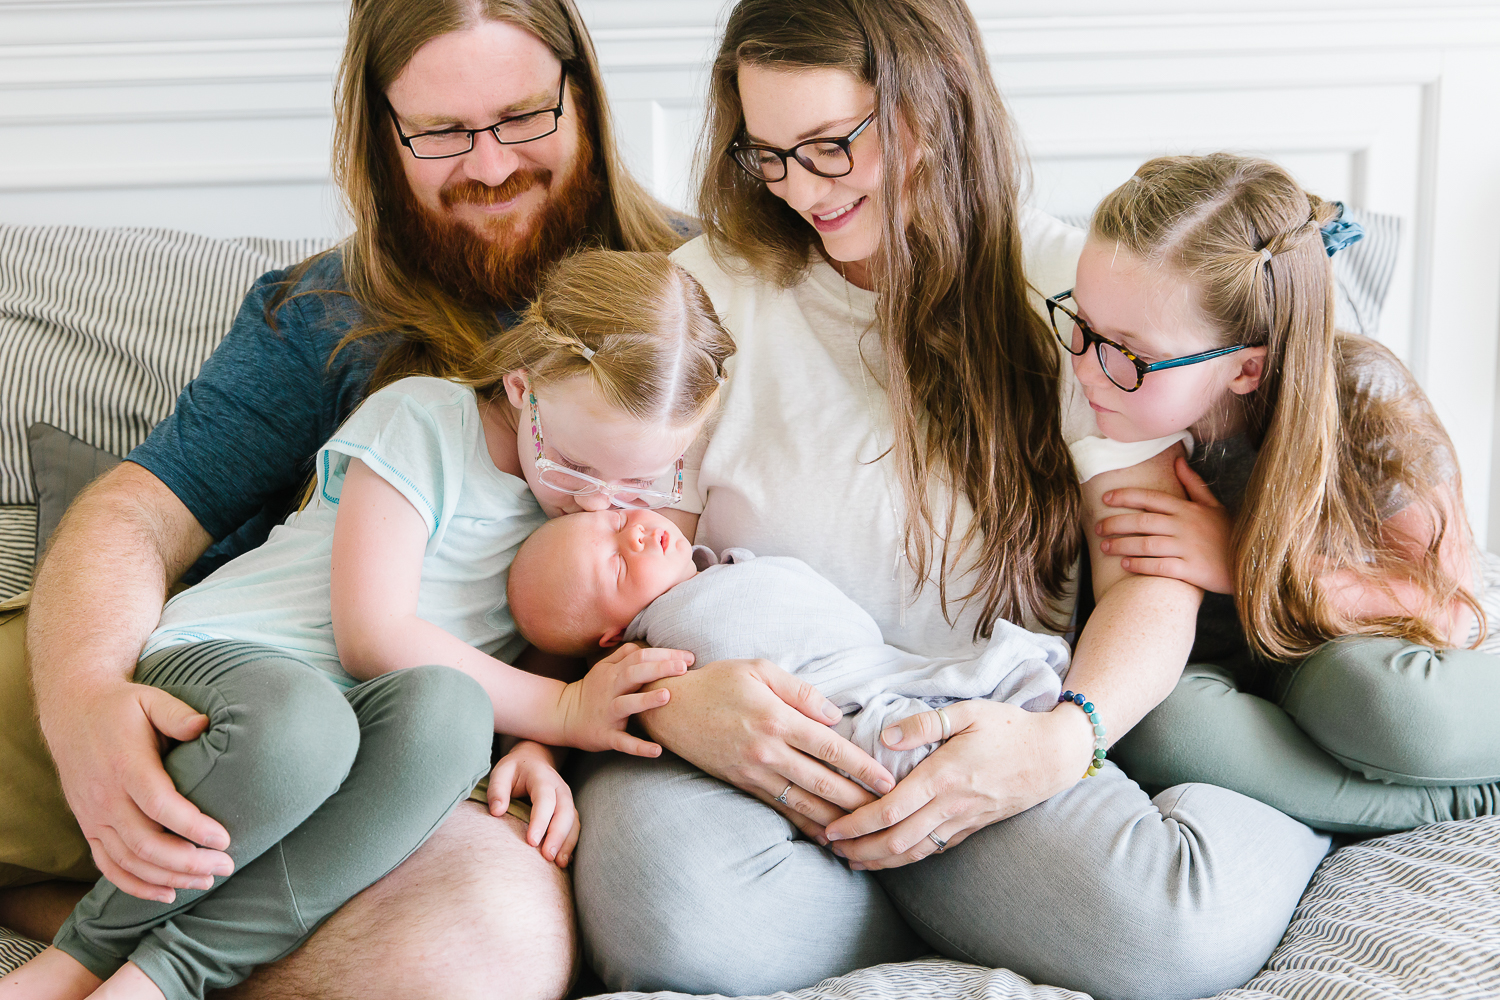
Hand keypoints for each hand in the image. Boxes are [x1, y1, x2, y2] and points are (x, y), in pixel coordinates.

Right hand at [46, 682, 233, 902]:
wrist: (72, 713)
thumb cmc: (121, 707)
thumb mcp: (150, 700)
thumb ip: (178, 714)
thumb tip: (204, 725)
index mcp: (125, 766)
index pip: (160, 805)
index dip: (192, 827)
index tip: (225, 839)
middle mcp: (106, 796)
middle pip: (146, 843)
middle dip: (189, 861)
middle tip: (226, 866)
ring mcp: (94, 816)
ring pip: (129, 861)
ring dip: (168, 877)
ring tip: (206, 882)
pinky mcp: (88, 826)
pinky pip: (108, 866)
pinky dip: (135, 885)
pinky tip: (166, 893)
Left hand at [486, 741, 577, 867]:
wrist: (535, 759)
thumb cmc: (515, 769)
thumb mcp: (501, 772)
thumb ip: (497, 790)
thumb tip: (497, 812)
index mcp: (542, 777)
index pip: (545, 799)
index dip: (540, 820)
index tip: (531, 841)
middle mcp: (560, 788)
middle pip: (565, 812)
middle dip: (558, 835)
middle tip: (547, 857)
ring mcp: (567, 800)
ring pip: (573, 822)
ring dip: (568, 843)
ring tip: (558, 863)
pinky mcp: (568, 811)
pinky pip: (574, 828)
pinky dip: (571, 844)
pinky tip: (563, 860)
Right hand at [557, 643, 691, 755]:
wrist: (562, 716)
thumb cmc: (591, 691)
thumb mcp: (603, 669)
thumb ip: (623, 655)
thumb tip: (646, 645)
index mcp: (613, 672)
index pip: (640, 657)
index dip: (664, 655)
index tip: (688, 658)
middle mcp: (610, 690)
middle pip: (634, 673)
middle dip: (659, 669)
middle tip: (684, 667)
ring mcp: (608, 713)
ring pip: (626, 704)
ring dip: (646, 700)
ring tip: (668, 696)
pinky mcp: (605, 735)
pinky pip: (622, 742)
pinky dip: (639, 747)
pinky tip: (657, 750)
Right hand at [638, 659, 895, 842]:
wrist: (670, 709)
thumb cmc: (718, 682)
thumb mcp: (759, 670)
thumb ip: (801, 692)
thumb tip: (834, 717)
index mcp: (777, 718)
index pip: (830, 748)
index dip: (862, 767)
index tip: (887, 781)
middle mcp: (767, 750)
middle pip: (822, 782)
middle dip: (858, 801)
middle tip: (887, 814)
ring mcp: (753, 772)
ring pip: (803, 803)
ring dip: (835, 820)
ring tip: (863, 833)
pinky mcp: (742, 784)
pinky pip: (780, 809)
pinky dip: (804, 825)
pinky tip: (825, 836)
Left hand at [823, 699, 1092, 869]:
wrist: (1055, 755)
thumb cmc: (1010, 727)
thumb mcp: (969, 711)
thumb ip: (924, 722)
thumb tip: (885, 734)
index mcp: (944, 776)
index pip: (891, 810)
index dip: (858, 823)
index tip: (832, 828)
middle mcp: (951, 805)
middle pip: (897, 840)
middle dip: (861, 848)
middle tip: (830, 849)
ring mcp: (963, 820)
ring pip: (915, 851)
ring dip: (881, 860)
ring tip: (852, 861)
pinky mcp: (973, 827)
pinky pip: (935, 849)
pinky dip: (908, 858)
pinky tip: (891, 858)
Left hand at [1095, 457, 1233, 593]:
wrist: (1251, 564)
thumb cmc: (1229, 533)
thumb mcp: (1214, 505)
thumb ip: (1193, 484)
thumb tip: (1177, 461)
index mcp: (1188, 509)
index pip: (1150, 498)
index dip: (1125, 496)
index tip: (1106, 498)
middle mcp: (1185, 526)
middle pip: (1142, 521)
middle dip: (1116, 523)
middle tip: (1098, 527)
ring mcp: (1188, 548)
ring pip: (1146, 545)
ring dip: (1122, 545)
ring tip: (1105, 547)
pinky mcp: (1191, 570)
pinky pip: (1159, 567)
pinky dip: (1140, 566)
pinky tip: (1125, 565)